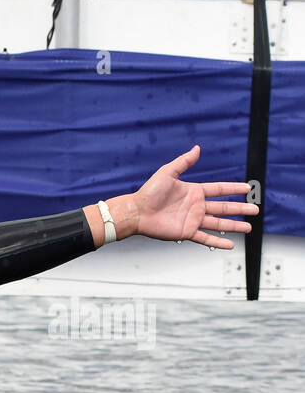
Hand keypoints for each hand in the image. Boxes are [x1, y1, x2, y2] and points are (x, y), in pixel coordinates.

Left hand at [132, 144, 258, 248]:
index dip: (234, 189)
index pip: (219, 189)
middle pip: (224, 207)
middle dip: (240, 209)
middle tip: (255, 209)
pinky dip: (218, 242)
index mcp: (194, 191)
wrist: (137, 212)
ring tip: (249, 228)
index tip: (248, 188)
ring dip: (234, 226)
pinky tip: (230, 244)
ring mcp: (192, 220)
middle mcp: (196, 206)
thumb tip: (197, 148)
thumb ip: (183, 162)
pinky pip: (205, 238)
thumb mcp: (168, 173)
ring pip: (218, 223)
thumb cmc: (149, 192)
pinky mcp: (186, 232)